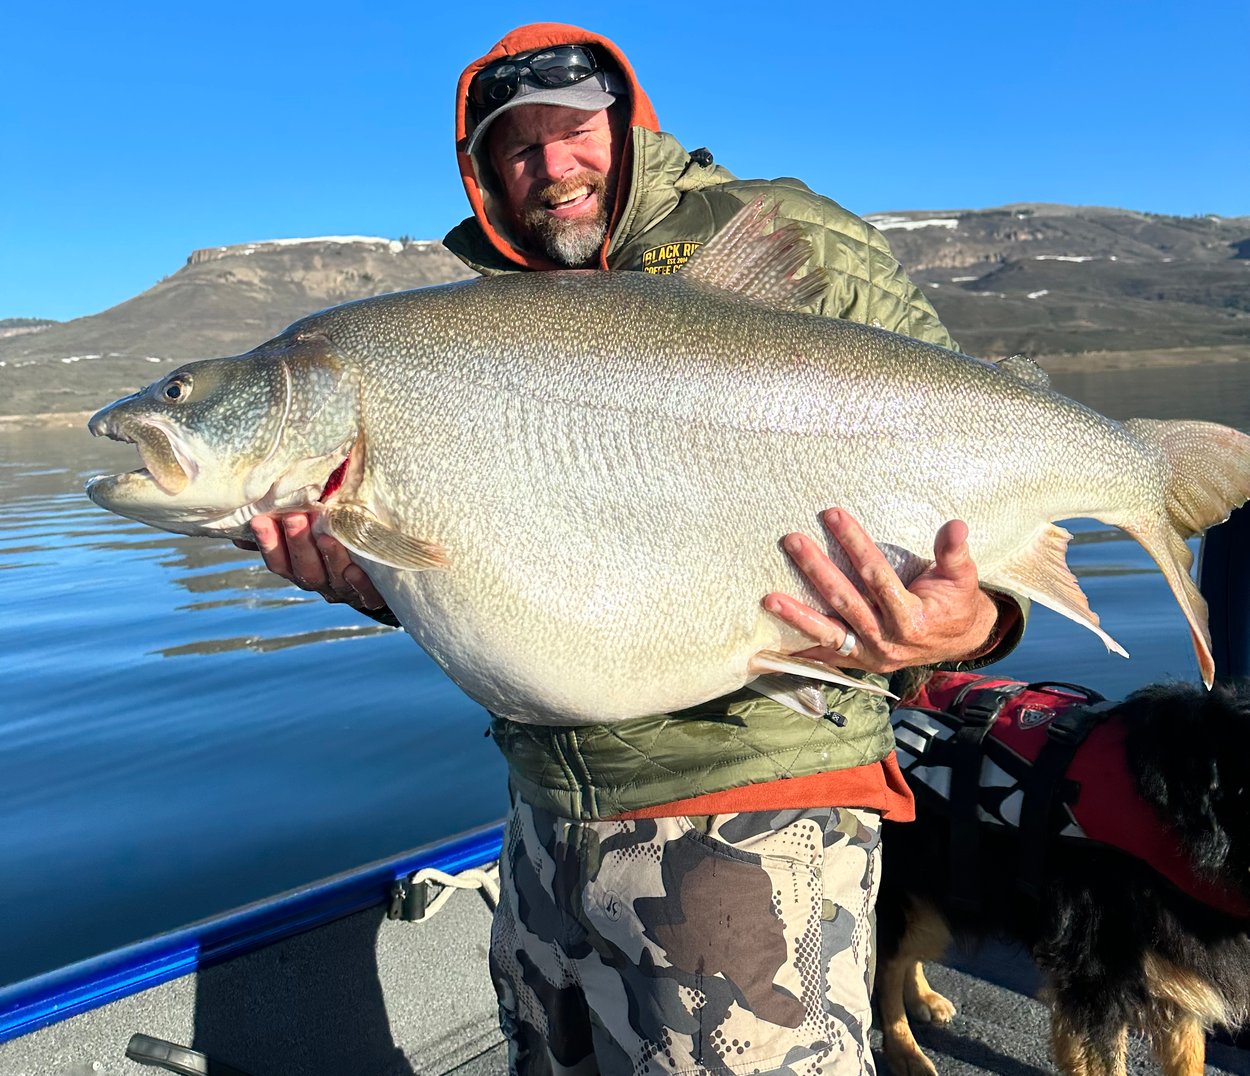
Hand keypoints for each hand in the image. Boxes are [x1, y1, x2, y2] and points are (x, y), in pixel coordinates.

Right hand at [232, 511, 386, 609]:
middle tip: (294, 518)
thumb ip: (284, 525)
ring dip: (328, 558)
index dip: (268, 543)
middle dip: (298, 544)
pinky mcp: (373, 595)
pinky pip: (366, 594)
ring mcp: (346, 591)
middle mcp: (321, 582)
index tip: (259, 520)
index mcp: (301, 569)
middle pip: (304, 569)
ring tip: (325, 537)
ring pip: (333, 579)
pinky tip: (355, 569)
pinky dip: (360, 583)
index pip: (278, 561)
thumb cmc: (340, 543)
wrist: (385, 572)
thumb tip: (244, 519)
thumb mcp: (313, 531)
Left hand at [762, 508, 1002, 673]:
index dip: (855, 544)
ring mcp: (871, 655)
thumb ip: (954, 553)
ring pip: (830, 633)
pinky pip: (827, 657)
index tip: (833, 515)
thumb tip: (956, 525)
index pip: (877, 576)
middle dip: (817, 570)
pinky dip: (801, 651)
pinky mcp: (859, 663)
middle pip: (845, 601)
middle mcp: (888, 639)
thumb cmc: (955, 603)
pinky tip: (772, 643)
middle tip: (792, 541)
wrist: (958, 641)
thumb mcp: (962, 577)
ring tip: (769, 599)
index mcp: (912, 618)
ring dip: (798, 616)